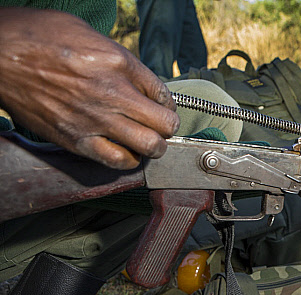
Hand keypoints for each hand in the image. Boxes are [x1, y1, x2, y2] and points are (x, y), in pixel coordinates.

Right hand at [0, 8, 178, 169]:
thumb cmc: (38, 37)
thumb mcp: (89, 35)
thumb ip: (121, 61)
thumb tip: (143, 84)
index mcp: (117, 62)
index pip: (164, 93)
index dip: (167, 104)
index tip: (162, 107)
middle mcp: (110, 92)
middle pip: (165, 124)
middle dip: (168, 128)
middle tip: (161, 127)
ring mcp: (94, 118)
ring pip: (148, 146)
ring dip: (153, 146)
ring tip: (146, 141)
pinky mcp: (76, 139)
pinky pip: (117, 160)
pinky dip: (128, 160)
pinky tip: (124, 152)